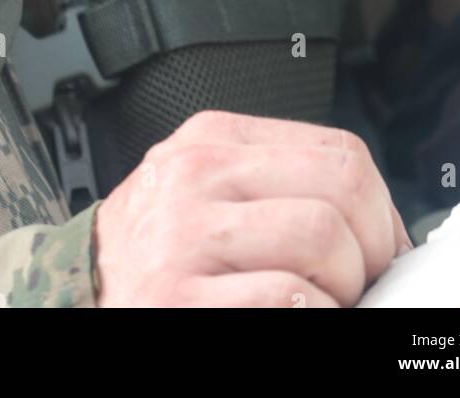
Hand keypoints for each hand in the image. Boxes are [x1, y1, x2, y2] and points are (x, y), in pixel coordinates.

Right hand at [93, 110, 411, 307]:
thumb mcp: (208, 194)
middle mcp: (197, 175)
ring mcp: (184, 236)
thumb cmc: (155, 256)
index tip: (380, 250)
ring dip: (341, 290)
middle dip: (372, 249)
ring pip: (322, 238)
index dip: (381, 210)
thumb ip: (276, 188)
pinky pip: (288, 299)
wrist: (78, 297)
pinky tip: (291, 321)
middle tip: (360, 284)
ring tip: (319, 305)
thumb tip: (379, 229)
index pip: (341, 151)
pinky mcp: (177, 300)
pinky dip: (311, 317)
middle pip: (342, 188)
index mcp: (213, 140)